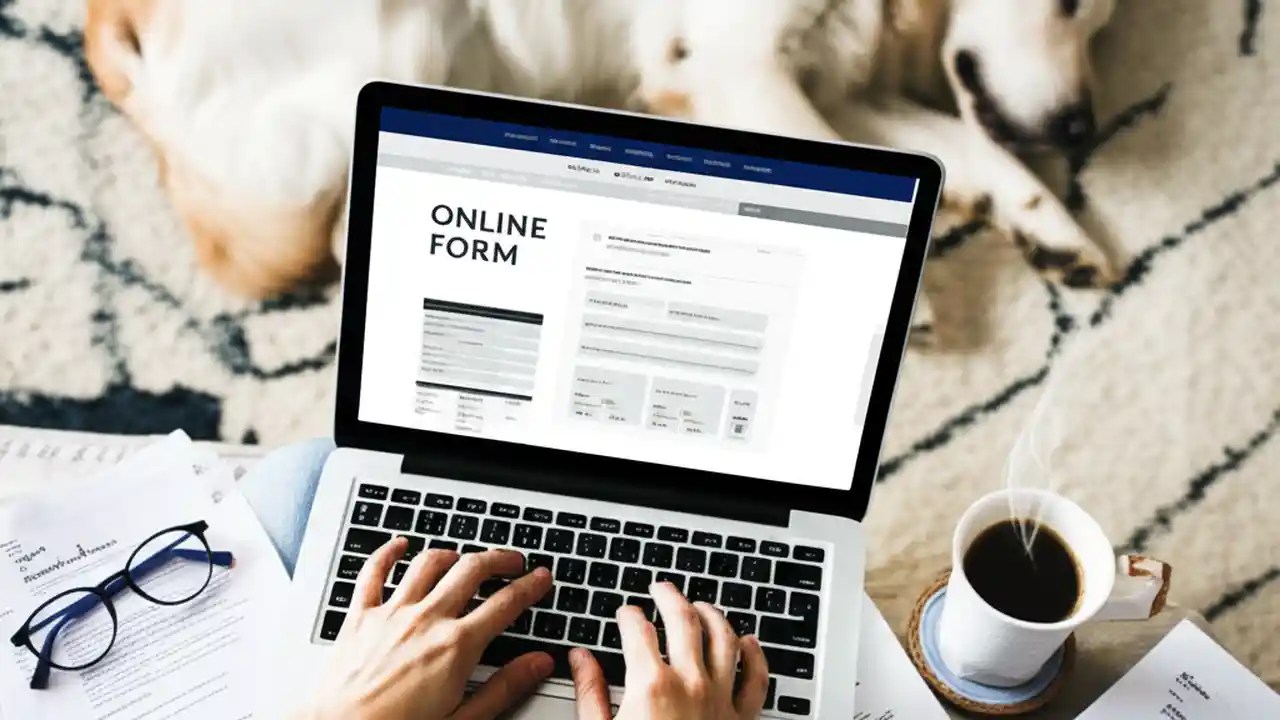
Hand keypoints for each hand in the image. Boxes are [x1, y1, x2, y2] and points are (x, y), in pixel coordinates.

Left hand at [292, 538, 553, 719]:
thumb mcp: (463, 719)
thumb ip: (504, 688)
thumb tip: (538, 664)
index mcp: (456, 647)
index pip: (505, 604)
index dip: (529, 587)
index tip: (541, 578)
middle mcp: (426, 620)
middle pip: (472, 570)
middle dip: (499, 560)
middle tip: (513, 562)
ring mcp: (392, 613)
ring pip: (428, 563)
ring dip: (453, 554)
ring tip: (465, 557)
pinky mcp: (360, 617)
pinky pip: (374, 572)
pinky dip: (387, 552)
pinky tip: (399, 544)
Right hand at [570, 582, 770, 719]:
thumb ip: (591, 693)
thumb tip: (580, 660)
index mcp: (650, 686)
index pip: (638, 629)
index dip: (628, 613)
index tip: (624, 611)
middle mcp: (691, 684)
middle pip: (684, 620)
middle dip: (670, 597)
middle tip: (661, 588)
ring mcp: (721, 700)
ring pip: (725, 638)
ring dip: (713, 614)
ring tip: (702, 605)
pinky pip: (757, 679)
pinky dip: (755, 655)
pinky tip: (750, 642)